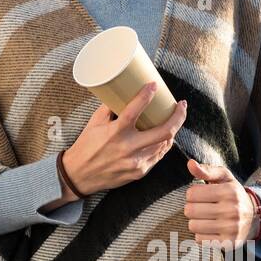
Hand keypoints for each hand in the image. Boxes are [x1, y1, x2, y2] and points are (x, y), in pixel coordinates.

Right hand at [61, 82, 186, 196]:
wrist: (79, 176)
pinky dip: (163, 145)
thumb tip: (121, 92)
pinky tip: (165, 138)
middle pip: (164, 131)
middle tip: (181, 105)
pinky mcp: (139, 173)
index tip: (154, 85)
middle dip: (178, 116)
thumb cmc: (85, 146)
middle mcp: (128, 148)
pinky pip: (157, 156)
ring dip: (172, 131)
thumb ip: (109, 108)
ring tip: (174, 120)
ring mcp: (136, 162)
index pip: (135, 110)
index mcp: (115, 132)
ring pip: (164, 145)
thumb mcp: (93, 123)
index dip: (146, 95)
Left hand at [183, 160, 260, 246]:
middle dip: (191, 208)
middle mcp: (232, 210)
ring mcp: (231, 229)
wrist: (253, 218)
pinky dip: (201, 234)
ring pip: (193, 226)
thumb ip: (206, 170)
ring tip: (205, 218)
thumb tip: (190, 163)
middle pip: (190, 211)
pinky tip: (211, 229)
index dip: (192, 194)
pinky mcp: (228, 243)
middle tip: (201, 207)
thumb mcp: (223, 178)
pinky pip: (199, 239)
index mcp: (229, 192)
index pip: (192, 194)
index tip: (200, 195)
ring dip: (195, 222)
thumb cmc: (233, 194)